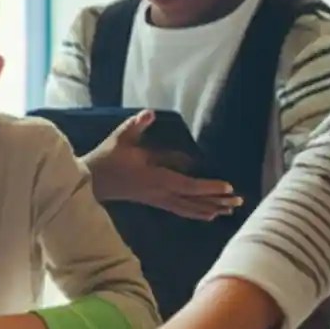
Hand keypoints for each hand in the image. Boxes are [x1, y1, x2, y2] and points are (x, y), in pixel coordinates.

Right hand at [82, 110, 240, 220]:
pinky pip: (180, 209)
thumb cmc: (107, 158)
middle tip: (239, 201)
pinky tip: (207, 215)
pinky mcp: (154, 201)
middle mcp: (160, 193)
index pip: (188, 185)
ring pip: (188, 208)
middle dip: (217, 201)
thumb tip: (150, 113)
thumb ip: (137, 125)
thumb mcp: (121, 138)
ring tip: (229, 210)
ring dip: (209, 209)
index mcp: (156, 179)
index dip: (208, 187)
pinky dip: (196, 212)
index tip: (228, 187)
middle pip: (193, 201)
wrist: (90, 181)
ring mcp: (157, 200)